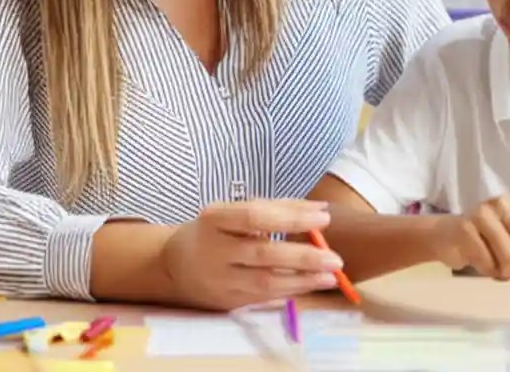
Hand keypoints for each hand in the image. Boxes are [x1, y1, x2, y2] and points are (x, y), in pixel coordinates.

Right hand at [160, 199, 344, 310]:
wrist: (174, 265)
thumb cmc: (214, 231)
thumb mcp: (234, 212)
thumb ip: (275, 208)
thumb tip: (320, 208)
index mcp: (214, 218)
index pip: (255, 216)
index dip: (291, 217)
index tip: (324, 217)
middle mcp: (214, 250)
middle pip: (262, 254)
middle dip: (303, 257)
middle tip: (335, 257)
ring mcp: (219, 279)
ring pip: (265, 282)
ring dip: (303, 281)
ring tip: (332, 276)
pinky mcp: (227, 301)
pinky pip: (264, 298)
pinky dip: (291, 291)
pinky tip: (312, 285)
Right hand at [430, 194, 509, 280]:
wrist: (448, 235)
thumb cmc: (489, 239)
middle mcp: (502, 203)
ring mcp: (482, 214)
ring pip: (508, 254)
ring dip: (508, 271)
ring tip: (503, 272)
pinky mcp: (465, 229)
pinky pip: (487, 261)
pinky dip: (490, 271)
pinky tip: (486, 267)